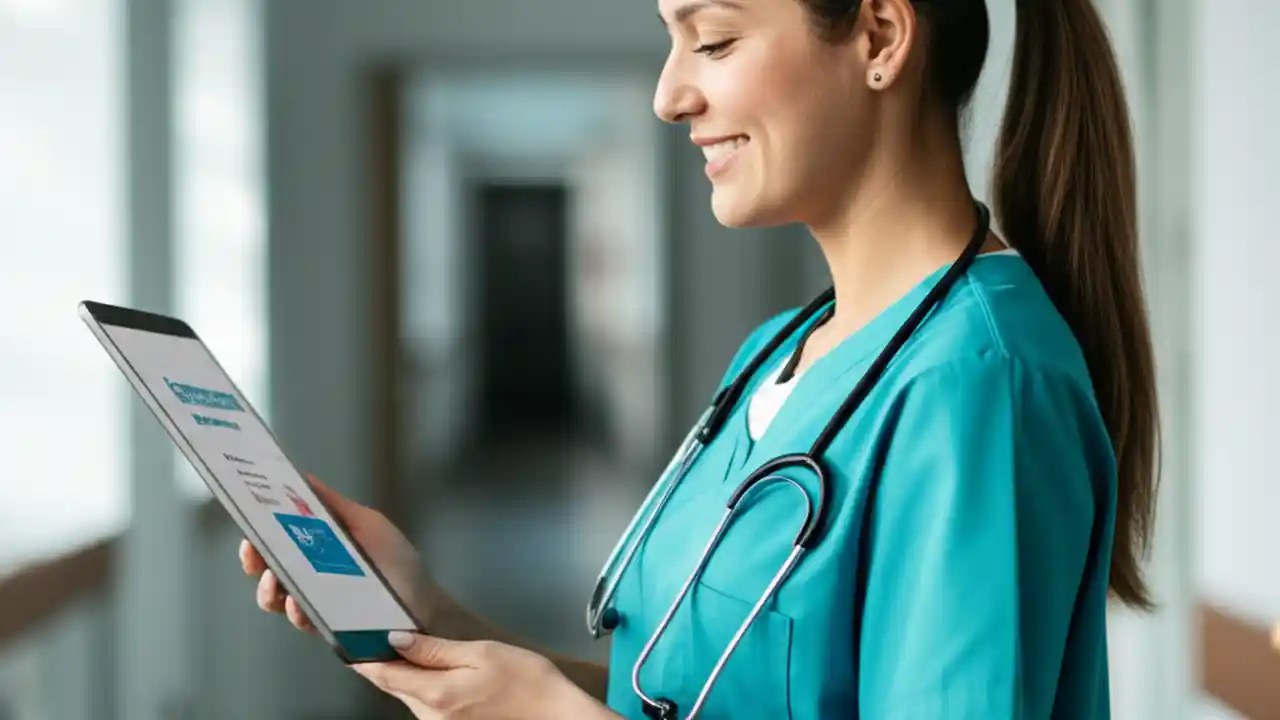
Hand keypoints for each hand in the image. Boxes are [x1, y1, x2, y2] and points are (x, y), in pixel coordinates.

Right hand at [239, 474, 438, 631]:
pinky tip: (297, 601)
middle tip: (253, 549)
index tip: (248, 516)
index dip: (257, 529)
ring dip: (267, 588)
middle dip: (253, 559)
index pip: (275, 538)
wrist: (423, 603)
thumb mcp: (368, 524)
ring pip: (274, 598)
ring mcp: (313, 602)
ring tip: (273, 576)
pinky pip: (301, 619)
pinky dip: (295, 610)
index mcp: (314, 547)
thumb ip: (335, 505)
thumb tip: (304, 477)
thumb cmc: (397, 561)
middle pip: (265, 568)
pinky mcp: (324, 627)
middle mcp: (307, 575)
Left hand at [356, 633, 614, 719]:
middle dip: (387, 662)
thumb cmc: (527, 682)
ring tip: (418, 648)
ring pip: (410, 696)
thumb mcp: (481, 653)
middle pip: (395, 686)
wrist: (555, 716)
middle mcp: (431, 718)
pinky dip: (424, 686)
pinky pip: (427, 705)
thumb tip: (397, 639)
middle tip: (383, 634)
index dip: (365, 657)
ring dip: (407, 674)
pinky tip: (439, 671)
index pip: (385, 675)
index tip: (352, 641)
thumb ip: (435, 649)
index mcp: (436, 694)